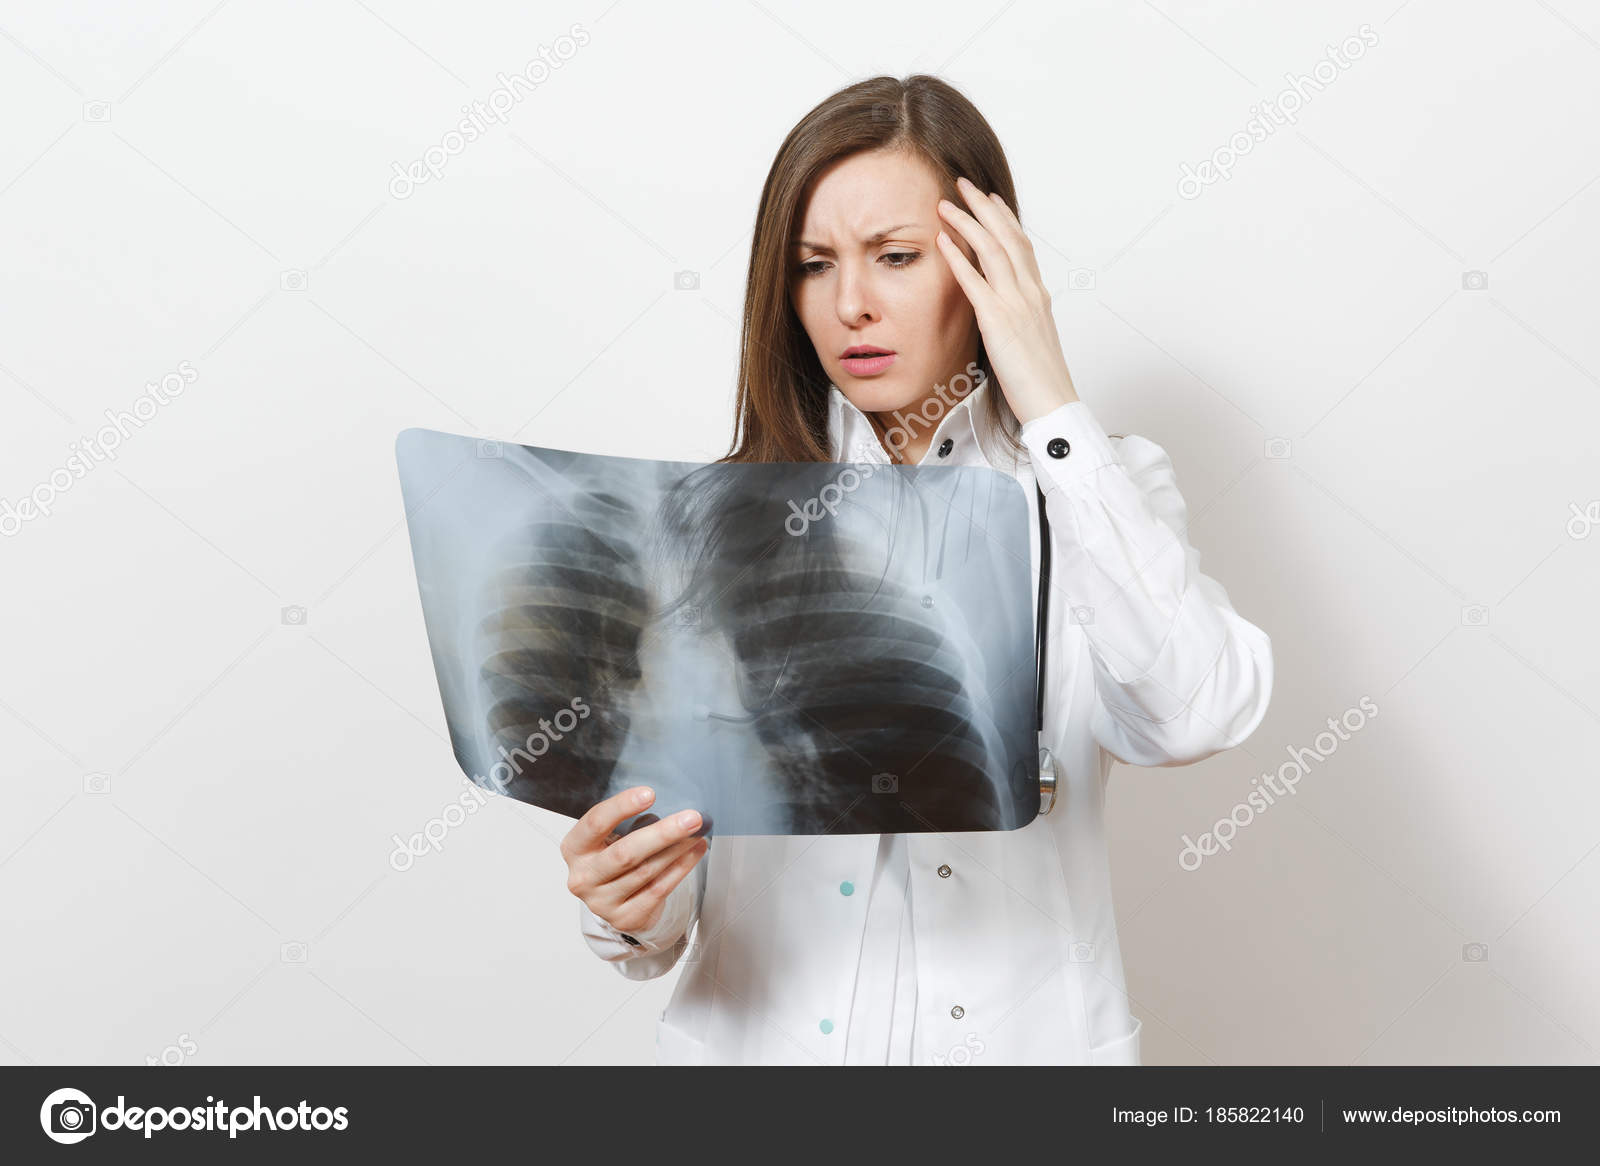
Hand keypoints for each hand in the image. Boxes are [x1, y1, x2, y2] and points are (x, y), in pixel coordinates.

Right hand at [561, 785, 708, 936]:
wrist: (614, 900)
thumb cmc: (613, 856)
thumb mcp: (610, 837)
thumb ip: (628, 822)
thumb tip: (670, 808)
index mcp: (574, 849)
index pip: (595, 823)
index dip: (622, 807)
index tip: (650, 794)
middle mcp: (583, 877)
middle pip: (625, 853)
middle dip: (662, 834)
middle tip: (691, 819)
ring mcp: (602, 902)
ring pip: (646, 872)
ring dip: (677, 850)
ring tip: (698, 833)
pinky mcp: (624, 918)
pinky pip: (658, 890)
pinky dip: (681, 868)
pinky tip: (695, 852)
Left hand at [934, 175, 1079, 424]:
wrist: (1053, 404)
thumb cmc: (1041, 382)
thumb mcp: (1031, 340)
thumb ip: (1018, 319)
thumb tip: (1005, 312)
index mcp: (1039, 296)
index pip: (1022, 246)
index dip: (1005, 219)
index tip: (990, 200)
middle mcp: (1030, 293)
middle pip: (1007, 236)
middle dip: (983, 206)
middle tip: (963, 185)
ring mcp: (1016, 304)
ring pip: (992, 249)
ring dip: (967, 221)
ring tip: (945, 203)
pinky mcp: (999, 322)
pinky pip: (975, 281)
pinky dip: (958, 256)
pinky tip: (943, 240)